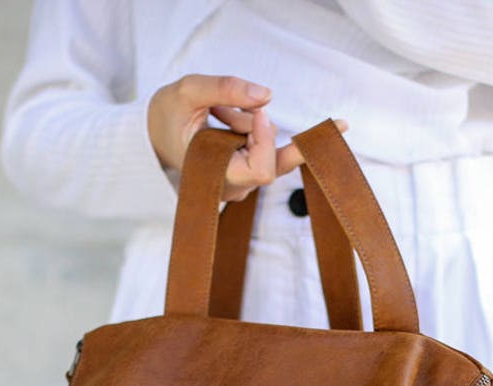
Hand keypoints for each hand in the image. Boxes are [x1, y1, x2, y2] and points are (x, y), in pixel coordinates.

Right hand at [146, 74, 348, 201]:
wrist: (152, 137)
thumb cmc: (166, 116)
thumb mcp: (188, 91)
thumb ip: (225, 89)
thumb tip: (267, 96)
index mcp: (211, 177)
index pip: (260, 169)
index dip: (264, 139)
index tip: (256, 111)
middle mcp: (229, 189)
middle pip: (272, 163)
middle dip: (262, 130)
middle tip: (246, 107)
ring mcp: (240, 186)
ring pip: (271, 154)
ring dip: (254, 127)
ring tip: (218, 116)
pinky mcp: (248, 174)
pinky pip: (277, 156)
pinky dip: (277, 133)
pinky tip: (340, 126)